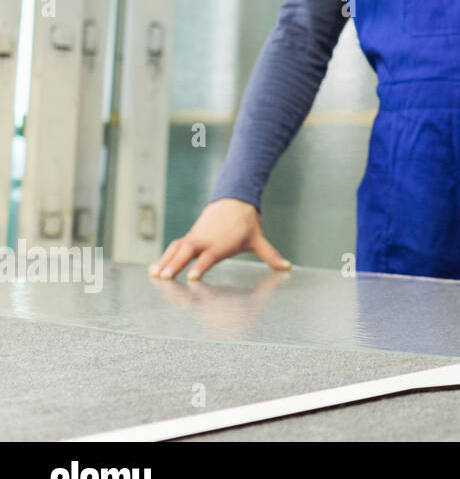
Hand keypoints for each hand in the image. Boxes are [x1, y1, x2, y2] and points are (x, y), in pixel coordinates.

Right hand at [148, 198, 290, 280]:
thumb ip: (270, 255)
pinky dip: (164, 257)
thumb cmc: (247, 223)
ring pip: (177, 249)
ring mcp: (196, 237)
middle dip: (175, 265)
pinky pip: (174, 247)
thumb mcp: (258, 239)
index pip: (210, 256)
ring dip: (165, 261)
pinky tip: (154, 269)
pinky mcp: (190, 237)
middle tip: (164, 278)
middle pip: (188, 252)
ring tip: (154, 275)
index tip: (192, 277)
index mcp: (222, 243)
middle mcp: (206, 240)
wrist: (235, 200)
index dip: (201, 266)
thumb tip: (288, 266)